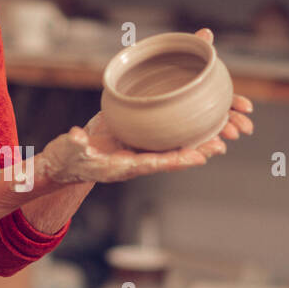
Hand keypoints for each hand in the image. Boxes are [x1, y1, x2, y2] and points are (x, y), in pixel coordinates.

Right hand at [35, 28, 253, 185]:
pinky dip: (181, 131)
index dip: (176, 160)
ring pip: (173, 148)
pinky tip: (197, 121)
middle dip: (196, 152)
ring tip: (222, 134)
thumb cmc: (66, 159)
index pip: (154, 163)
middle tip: (222, 145)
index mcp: (123, 166)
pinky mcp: (137, 142)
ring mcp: (139, 152)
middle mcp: (136, 161)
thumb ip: (74, 144)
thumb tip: (78, 136)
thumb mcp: (68, 150)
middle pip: (172, 157)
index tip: (198, 157)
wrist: (66, 160)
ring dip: (196, 142)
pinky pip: (163, 138)